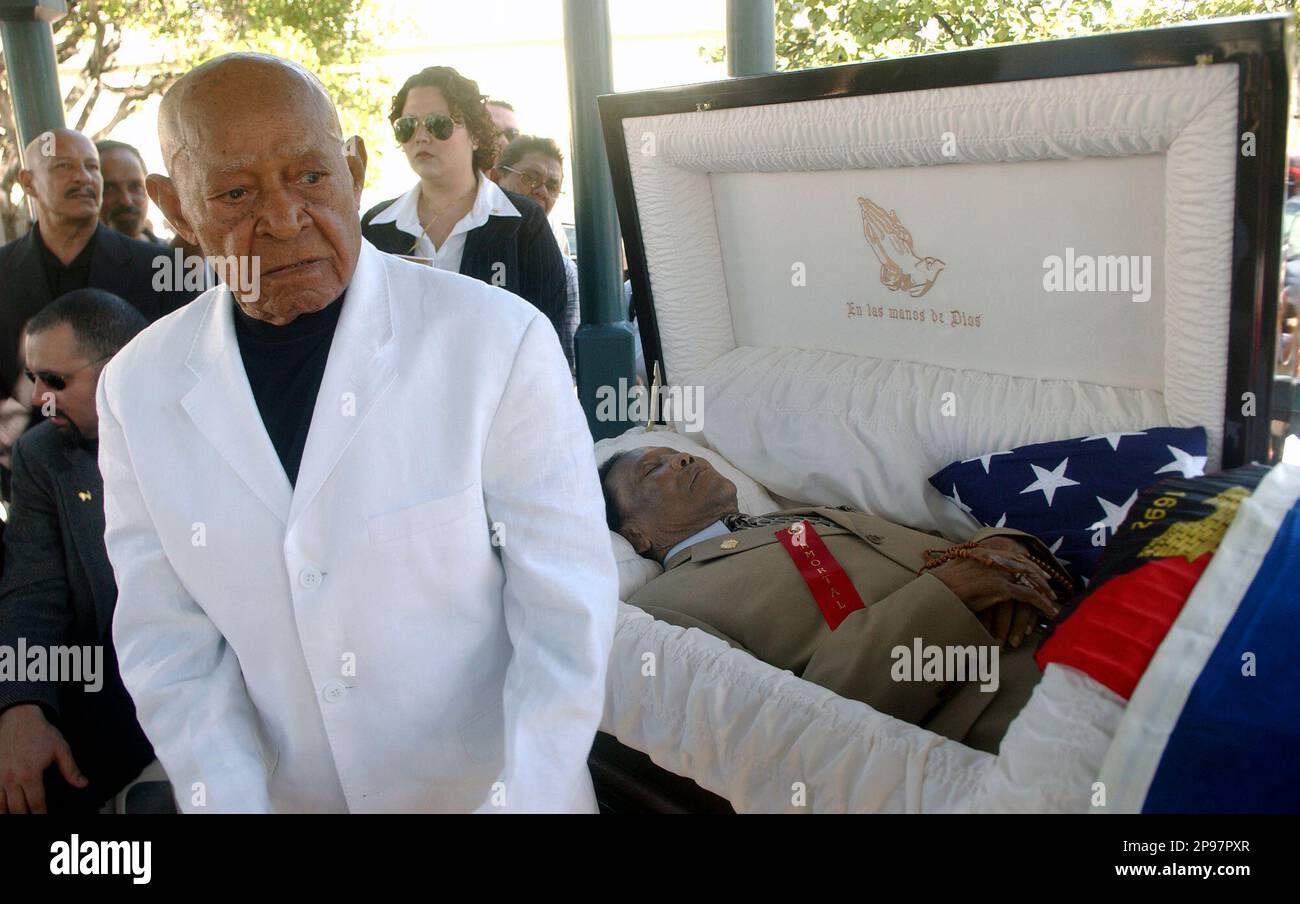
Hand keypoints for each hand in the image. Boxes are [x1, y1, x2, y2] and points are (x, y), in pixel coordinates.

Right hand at [0, 704, 87, 812]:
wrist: (19, 717)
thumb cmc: (40, 732)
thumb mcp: (60, 749)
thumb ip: (71, 769)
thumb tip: (82, 784)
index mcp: (30, 774)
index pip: (36, 803)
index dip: (40, 814)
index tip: (43, 817)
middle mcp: (12, 778)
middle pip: (17, 808)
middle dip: (25, 816)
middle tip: (30, 818)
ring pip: (0, 805)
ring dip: (8, 813)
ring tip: (16, 816)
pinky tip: (2, 807)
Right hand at [929, 541, 1060, 644]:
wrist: (935, 593)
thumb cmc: (944, 589)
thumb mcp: (964, 575)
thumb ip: (979, 574)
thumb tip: (986, 582)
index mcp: (986, 554)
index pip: (1015, 556)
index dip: (1030, 565)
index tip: (1041, 573)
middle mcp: (994, 559)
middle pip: (1026, 566)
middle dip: (1041, 577)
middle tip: (1052, 589)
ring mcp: (999, 572)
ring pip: (1030, 581)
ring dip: (1045, 593)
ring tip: (1054, 603)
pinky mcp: (1001, 588)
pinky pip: (1028, 596)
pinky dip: (1042, 604)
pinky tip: (1049, 611)